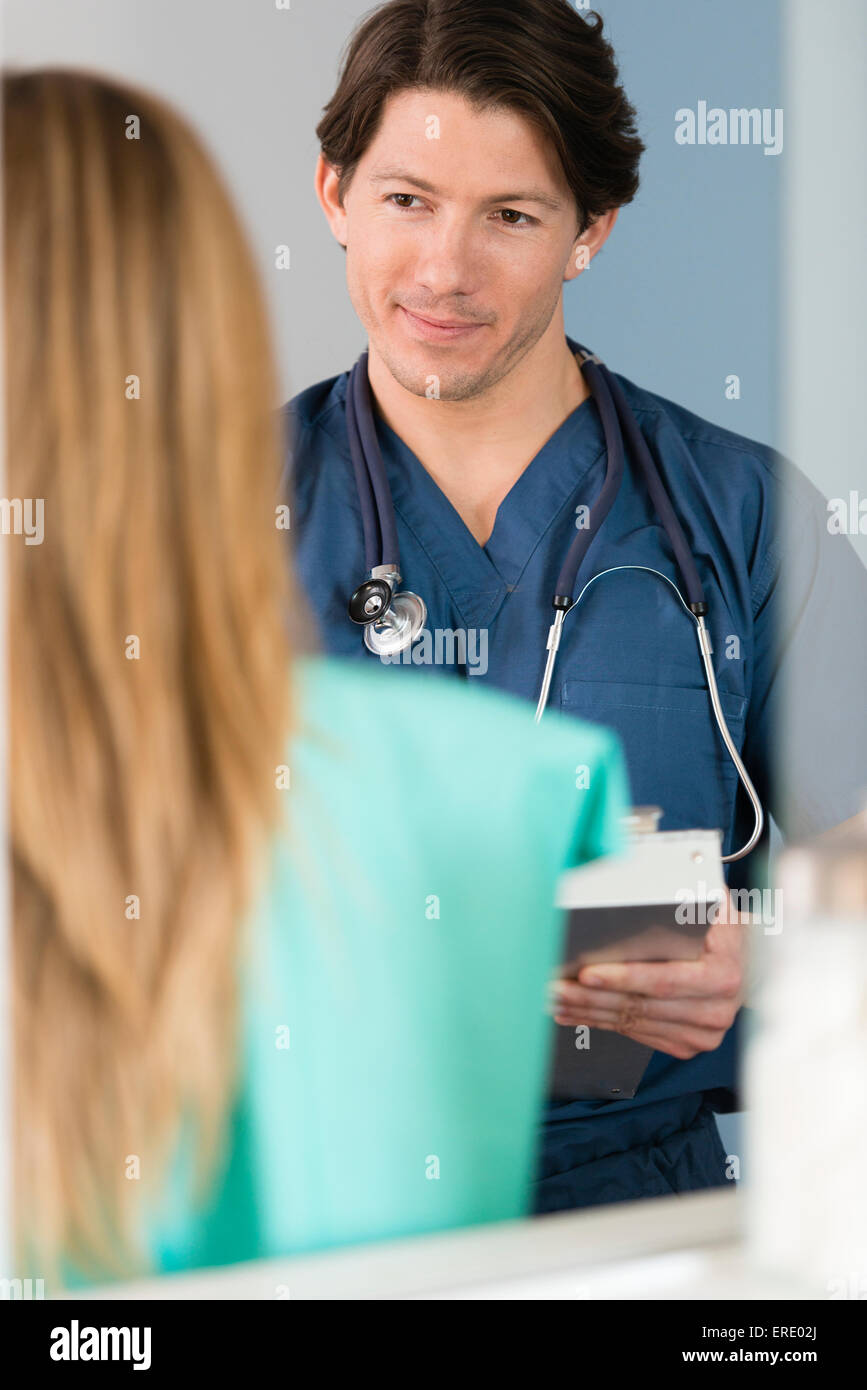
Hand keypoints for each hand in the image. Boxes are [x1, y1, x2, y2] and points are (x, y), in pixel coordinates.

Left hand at [548, 889, 746, 1059]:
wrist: (747, 964)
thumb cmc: (723, 928)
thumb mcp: (717, 904)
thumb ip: (690, 894)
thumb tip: (649, 877)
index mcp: (723, 974)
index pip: (665, 979)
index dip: (624, 977)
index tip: (587, 973)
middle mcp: (716, 1009)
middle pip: (641, 1005)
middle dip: (591, 997)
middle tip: (554, 986)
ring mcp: (702, 1032)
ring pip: (632, 1022)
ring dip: (588, 1011)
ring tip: (554, 998)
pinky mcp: (686, 1044)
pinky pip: (636, 1033)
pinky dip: (600, 1022)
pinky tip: (574, 1012)